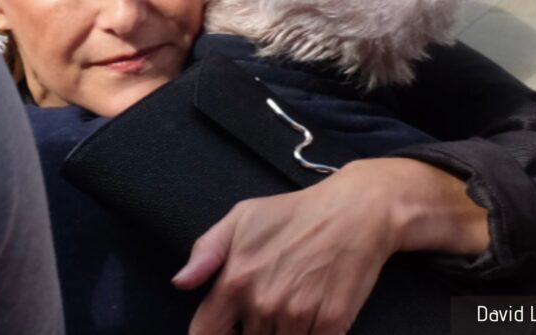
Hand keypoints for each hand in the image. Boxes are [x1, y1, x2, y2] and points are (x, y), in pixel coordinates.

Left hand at [173, 158, 488, 334]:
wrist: (355, 213)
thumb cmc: (294, 214)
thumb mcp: (240, 217)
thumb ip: (205, 252)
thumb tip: (180, 283)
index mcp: (235, 280)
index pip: (205, 333)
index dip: (211, 334)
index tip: (223, 327)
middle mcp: (263, 304)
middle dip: (246, 332)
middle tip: (263, 305)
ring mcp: (298, 317)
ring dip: (277, 333)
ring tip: (286, 305)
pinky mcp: (332, 325)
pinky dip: (305, 334)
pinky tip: (306, 317)